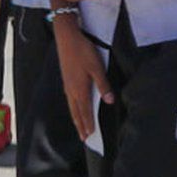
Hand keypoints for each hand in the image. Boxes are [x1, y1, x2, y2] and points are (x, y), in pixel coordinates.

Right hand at [55, 21, 113, 140]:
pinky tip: (74, 107)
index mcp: (80, 89)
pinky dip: (73, 108)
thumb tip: (110, 101)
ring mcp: (67, 85)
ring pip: (72, 107)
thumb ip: (103, 85)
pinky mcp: (66, 79)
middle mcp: (72, 90)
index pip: (85, 112)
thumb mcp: (97, 67)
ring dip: (76, 118)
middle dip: (81, 126)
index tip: (91, 135)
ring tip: (79, 127)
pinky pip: (69, 99)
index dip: (88, 124)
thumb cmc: (83, 51)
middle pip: (76, 113)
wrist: (67, 38)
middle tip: (84, 138)